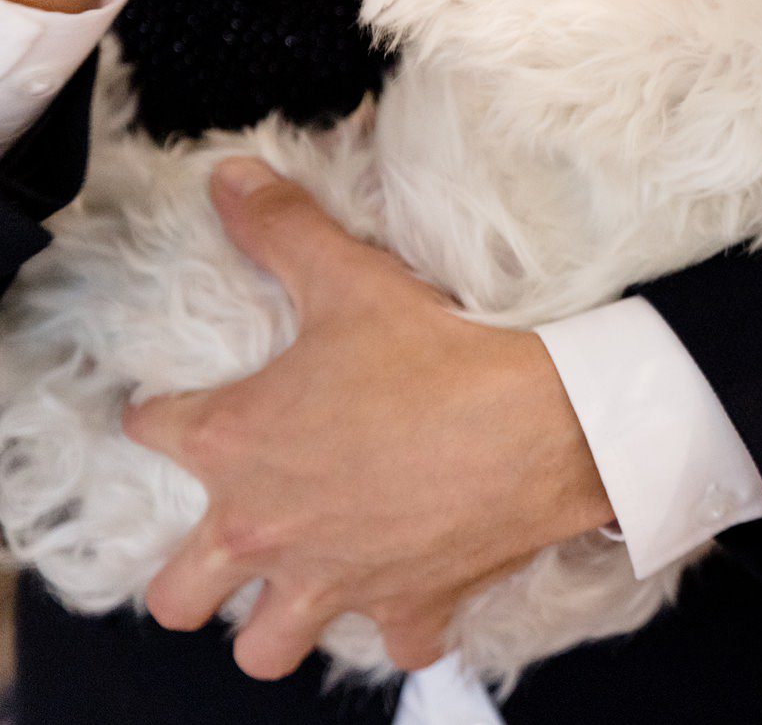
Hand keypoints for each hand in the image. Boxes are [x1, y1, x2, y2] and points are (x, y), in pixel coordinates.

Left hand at [122, 158, 613, 680]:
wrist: (546, 425)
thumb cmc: (440, 359)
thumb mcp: (352, 280)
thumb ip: (281, 229)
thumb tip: (228, 176)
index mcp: (236, 445)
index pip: (153, 432)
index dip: (165, 416)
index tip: (188, 410)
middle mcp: (266, 530)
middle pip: (179, 595)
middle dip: (196, 575)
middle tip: (232, 537)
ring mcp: (334, 582)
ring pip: (265, 648)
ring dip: (280, 623)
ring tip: (305, 586)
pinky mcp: (408, 609)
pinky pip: (400, 644)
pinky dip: (407, 623)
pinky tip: (420, 589)